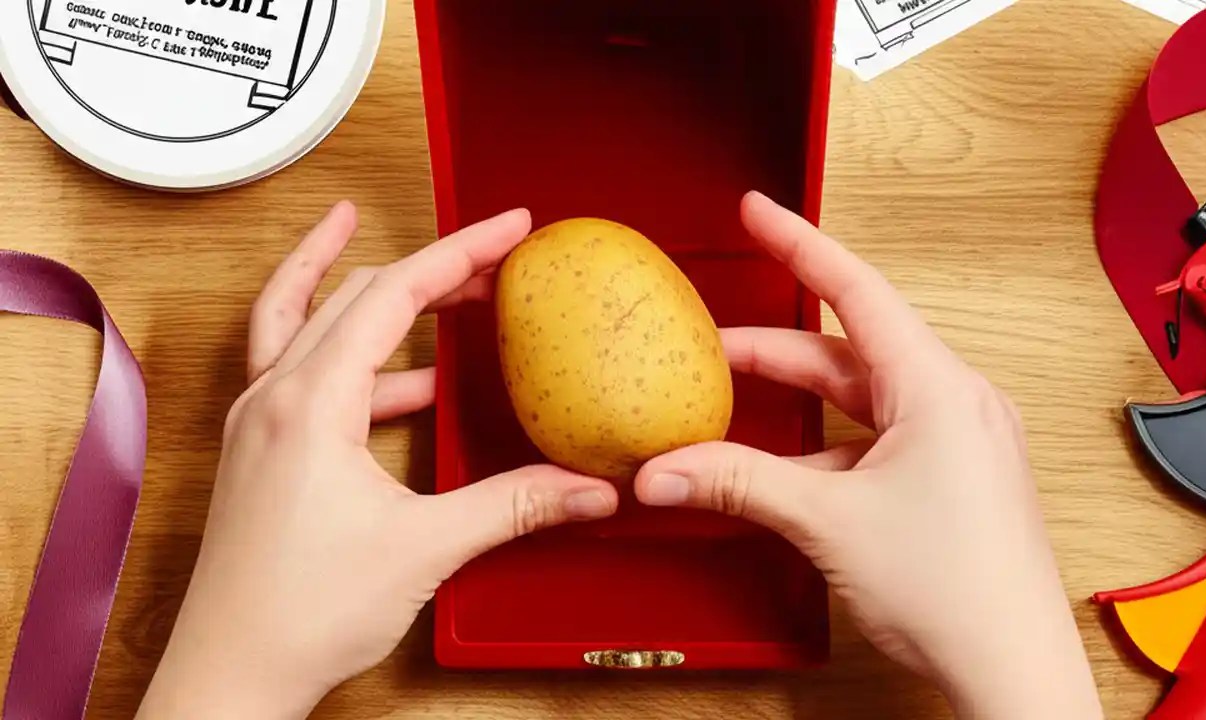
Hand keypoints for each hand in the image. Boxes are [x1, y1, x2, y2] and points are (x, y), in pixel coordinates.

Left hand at [137, 203, 618, 718]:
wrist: (229, 675)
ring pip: (305, 319)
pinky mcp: (262, 453)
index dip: (459, 251)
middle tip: (485, 253)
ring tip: (428, 280)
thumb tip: (588, 487)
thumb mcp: (425, 548)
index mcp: (308, 401)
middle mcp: (273, 398)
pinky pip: (301, 371)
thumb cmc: (300, 613)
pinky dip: (355, 358)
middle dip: (425, 264)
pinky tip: (407, 386)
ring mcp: (260, 424)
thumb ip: (513, 504)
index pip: (392, 293)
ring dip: (363, 287)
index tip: (507, 227)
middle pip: (351, 293)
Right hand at [634, 192, 1101, 719]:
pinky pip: (873, 438)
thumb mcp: (827, 521)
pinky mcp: (947, 477)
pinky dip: (820, 443)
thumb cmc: (957, 592)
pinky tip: (775, 464)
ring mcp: (953, 442)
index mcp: (937, 388)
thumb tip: (668, 470)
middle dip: (771, 345)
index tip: (759, 209)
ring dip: (794, 399)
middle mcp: (952, 403)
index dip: (798, 242)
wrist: (1010, 669)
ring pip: (857, 397)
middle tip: (708, 338)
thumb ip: (738, 484)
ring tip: (729, 397)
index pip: (855, 289)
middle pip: (845, 349)